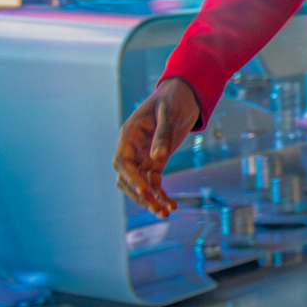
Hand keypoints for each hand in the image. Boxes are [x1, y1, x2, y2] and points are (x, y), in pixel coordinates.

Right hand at [113, 77, 200, 217]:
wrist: (183, 93)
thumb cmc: (172, 98)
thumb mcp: (168, 113)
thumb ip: (163, 134)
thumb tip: (158, 158)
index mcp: (128, 136)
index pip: (122, 163)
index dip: (132, 179)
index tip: (145, 192)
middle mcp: (132, 149)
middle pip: (127, 178)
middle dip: (139, 195)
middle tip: (156, 208)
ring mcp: (143, 157)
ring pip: (140, 184)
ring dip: (150, 199)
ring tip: (164, 213)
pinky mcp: (156, 161)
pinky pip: (155, 182)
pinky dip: (162, 194)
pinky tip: (172, 206)